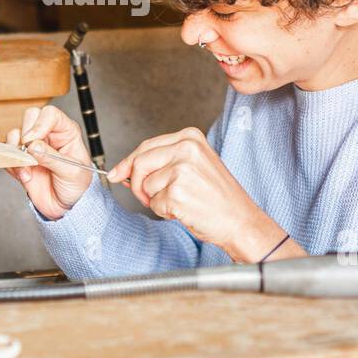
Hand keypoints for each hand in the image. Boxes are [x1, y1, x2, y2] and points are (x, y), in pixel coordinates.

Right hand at [5, 105, 94, 219]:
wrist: (65, 207)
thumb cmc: (76, 186)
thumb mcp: (72, 172)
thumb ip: (52, 158)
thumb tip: (33, 146)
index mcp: (65, 132)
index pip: (50, 114)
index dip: (40, 124)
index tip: (33, 139)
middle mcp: (48, 135)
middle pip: (30, 117)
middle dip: (26, 133)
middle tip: (28, 151)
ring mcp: (32, 147)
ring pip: (15, 133)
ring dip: (16, 150)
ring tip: (27, 168)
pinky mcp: (20, 160)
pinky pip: (7, 154)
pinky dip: (12, 165)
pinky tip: (24, 176)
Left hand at [106, 127, 277, 259]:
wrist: (240, 220)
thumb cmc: (217, 197)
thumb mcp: (192, 167)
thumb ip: (160, 163)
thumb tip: (122, 171)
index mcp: (190, 137)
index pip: (146, 146)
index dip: (128, 163)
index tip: (117, 174)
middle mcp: (187, 149)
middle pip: (139, 163)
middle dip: (138, 184)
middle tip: (150, 197)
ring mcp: (182, 170)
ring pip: (145, 185)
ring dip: (156, 200)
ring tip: (181, 202)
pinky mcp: (178, 193)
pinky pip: (155, 204)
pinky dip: (165, 212)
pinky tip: (186, 210)